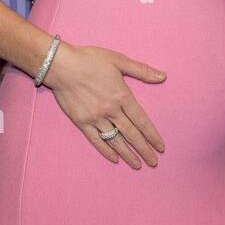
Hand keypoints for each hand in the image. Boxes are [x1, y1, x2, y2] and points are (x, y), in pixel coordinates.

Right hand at [42, 43, 167, 168]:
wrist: (61, 66)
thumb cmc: (90, 60)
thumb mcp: (119, 60)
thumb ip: (142, 70)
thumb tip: (163, 77)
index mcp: (122, 96)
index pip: (142, 121)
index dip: (152, 135)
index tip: (160, 147)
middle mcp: (111, 110)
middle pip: (131, 134)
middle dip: (144, 150)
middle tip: (153, 163)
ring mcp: (95, 118)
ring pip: (115, 140)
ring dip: (128, 154)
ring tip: (137, 165)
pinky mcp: (81, 123)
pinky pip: (96, 140)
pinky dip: (106, 151)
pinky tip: (115, 159)